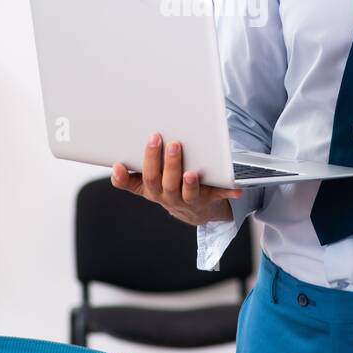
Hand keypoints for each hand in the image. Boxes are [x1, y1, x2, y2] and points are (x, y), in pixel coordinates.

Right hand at [110, 132, 241, 224]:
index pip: (136, 182)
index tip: (119, 164)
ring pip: (186, 193)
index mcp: (152, 190)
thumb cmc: (170, 188)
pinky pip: (219, 195)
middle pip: (162, 183)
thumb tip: (117, 164)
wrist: (196, 211)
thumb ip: (133, 175)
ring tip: (190, 172)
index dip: (124, 177)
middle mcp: (168, 197)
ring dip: (188, 182)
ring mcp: (189, 200)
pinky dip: (227, 191)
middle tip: (164, 142)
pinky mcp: (209, 200)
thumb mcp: (149, 183)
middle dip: (162, 163)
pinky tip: (236, 188)